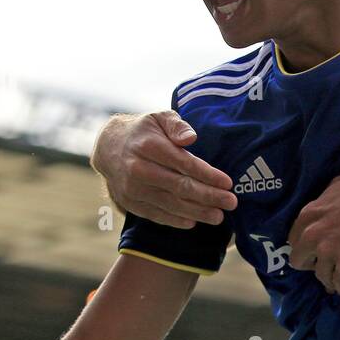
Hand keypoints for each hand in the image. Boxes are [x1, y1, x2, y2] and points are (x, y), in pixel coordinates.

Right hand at [91, 111, 235, 227]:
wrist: (108, 148)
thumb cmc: (143, 132)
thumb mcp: (159, 118)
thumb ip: (177, 125)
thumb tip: (190, 138)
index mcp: (148, 146)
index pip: (183, 163)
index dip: (207, 175)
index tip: (228, 183)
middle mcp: (138, 169)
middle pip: (179, 187)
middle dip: (208, 196)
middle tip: (231, 203)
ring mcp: (132, 189)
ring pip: (170, 204)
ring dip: (197, 212)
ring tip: (219, 216)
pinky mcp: (130, 203)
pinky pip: (156, 215)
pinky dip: (175, 220)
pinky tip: (194, 222)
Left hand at [288, 172, 339, 294]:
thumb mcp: (339, 185)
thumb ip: (323, 202)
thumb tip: (321, 211)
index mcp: (309, 214)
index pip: (293, 240)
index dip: (305, 247)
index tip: (314, 252)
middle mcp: (314, 234)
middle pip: (298, 261)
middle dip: (310, 265)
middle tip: (323, 265)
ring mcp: (330, 251)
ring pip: (320, 275)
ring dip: (329, 278)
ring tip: (338, 278)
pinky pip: (339, 283)